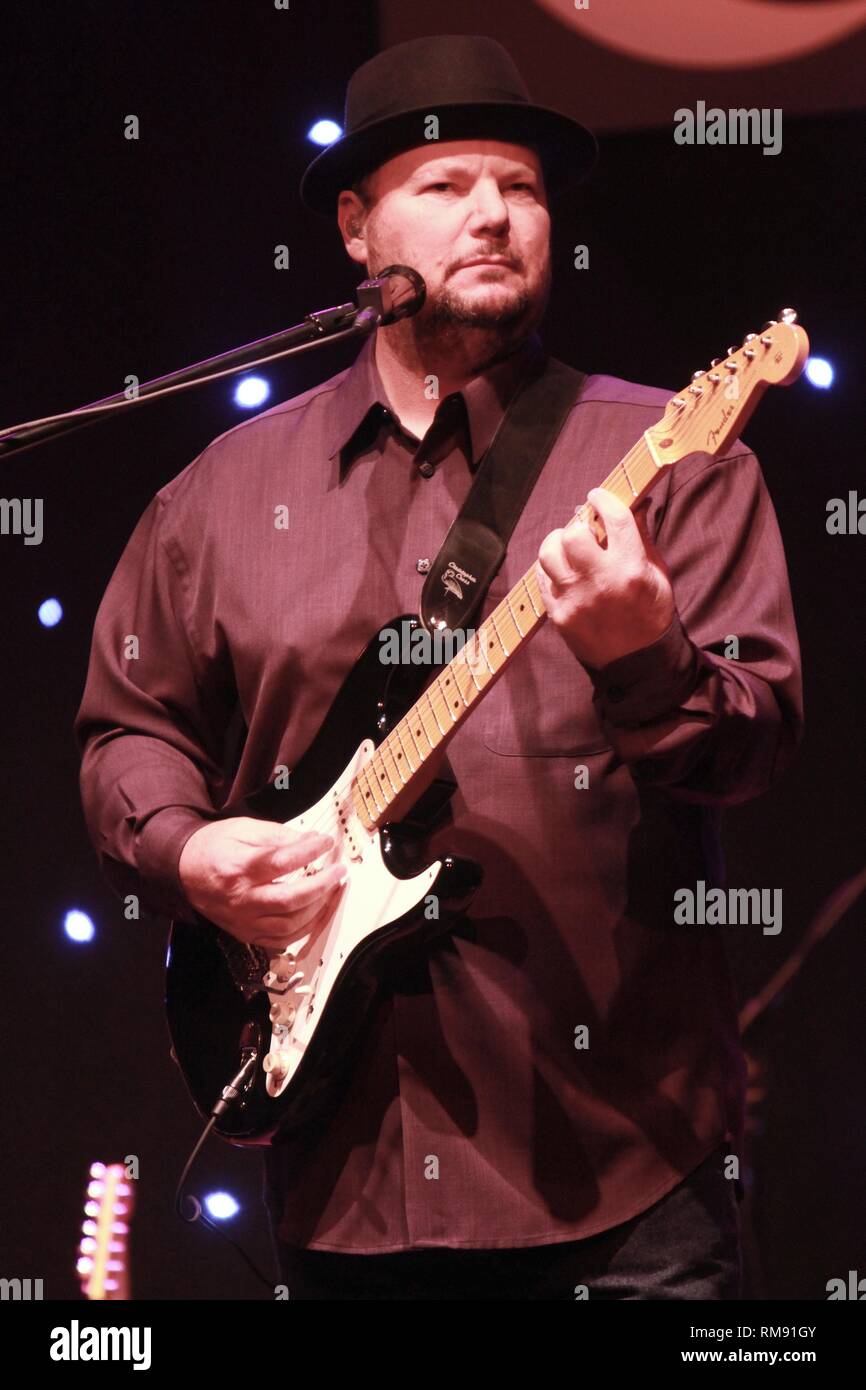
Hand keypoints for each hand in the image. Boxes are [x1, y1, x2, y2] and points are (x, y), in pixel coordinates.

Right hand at [178, 817, 345, 951]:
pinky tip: (316, 912)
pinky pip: (280, 941)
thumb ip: (279, 835)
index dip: (309, 851)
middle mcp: (241, 898)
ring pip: (289, 925)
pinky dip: (304, 929)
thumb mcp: (244, 828)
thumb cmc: (214, 846)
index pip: (282, 861)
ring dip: (318, 909)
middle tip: (340, 872)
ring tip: (333, 890)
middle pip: (290, 900)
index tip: (326, 842)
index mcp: (239, 867)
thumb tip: (312, 842)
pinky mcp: (244, 933)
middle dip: (322, 886)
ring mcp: (242, 920)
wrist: (182, 870)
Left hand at [536, 486, 675, 668]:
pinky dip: (550, 569)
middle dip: (578, 524)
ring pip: (549, 554)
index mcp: (631, 569)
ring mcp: (575, 600)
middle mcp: (600, 582)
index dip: (603, 499)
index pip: (614, 518)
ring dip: (557, 543)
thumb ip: (643, 538)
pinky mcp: (559, 615)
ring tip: (568, 547)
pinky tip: (563, 570)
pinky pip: (542, 579)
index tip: (598, 495)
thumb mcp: (658, 575)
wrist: (637, 663)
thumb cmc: (652, 615)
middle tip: (584, 529)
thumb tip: (637, 504)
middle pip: (573, 534)